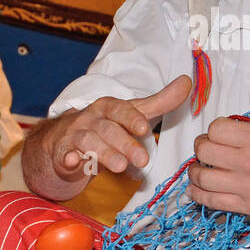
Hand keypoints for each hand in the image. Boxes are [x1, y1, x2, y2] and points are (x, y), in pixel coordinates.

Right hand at [48, 75, 191, 177]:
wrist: (63, 139)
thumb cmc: (104, 125)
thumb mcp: (131, 113)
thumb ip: (159, 102)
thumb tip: (187, 82)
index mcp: (107, 107)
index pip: (120, 109)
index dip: (132, 118)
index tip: (145, 129)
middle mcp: (90, 118)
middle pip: (108, 130)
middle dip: (125, 144)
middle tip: (143, 160)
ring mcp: (74, 135)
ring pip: (88, 143)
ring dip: (104, 154)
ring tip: (121, 166)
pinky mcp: (62, 153)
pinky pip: (63, 155)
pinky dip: (67, 158)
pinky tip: (73, 162)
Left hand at [186, 116, 249, 220]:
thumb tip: (238, 121)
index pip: (216, 129)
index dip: (214, 130)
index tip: (219, 135)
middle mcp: (249, 162)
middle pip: (204, 150)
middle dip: (201, 147)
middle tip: (207, 149)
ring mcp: (247, 186)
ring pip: (201, 177)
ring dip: (195, 171)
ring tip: (200, 168)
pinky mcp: (247, 207)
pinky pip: (210, 201)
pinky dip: (197, 193)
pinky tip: (198, 188)